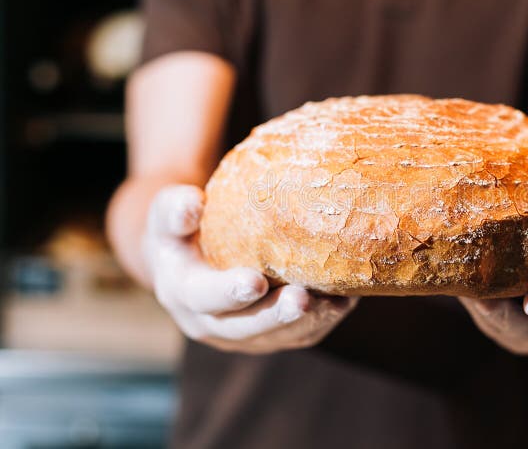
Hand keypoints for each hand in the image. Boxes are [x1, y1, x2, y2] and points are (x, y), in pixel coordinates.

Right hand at [143, 184, 357, 353]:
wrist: (190, 259)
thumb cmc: (181, 229)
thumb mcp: (168, 215)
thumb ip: (175, 209)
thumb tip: (192, 203)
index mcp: (183, 293)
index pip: (205, 298)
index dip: (230, 293)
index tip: (255, 281)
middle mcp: (211, 324)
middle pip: (246, 329)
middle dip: (277, 316)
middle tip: (303, 299)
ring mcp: (243, 335)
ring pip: (278, 338)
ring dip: (307, 323)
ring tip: (335, 303)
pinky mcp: (270, 337)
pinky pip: (299, 336)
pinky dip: (323, 322)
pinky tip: (345, 301)